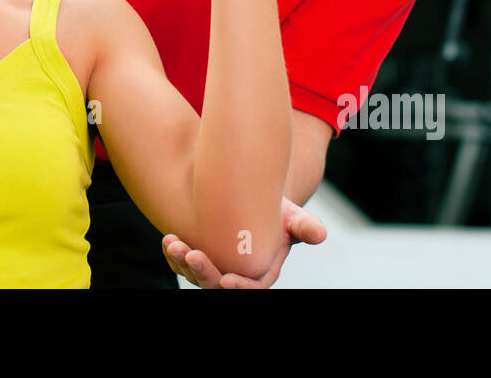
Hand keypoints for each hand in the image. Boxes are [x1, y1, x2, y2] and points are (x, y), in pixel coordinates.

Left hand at [161, 196, 327, 287]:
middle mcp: (234, 274)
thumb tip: (321, 234)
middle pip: (216, 283)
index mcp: (260, 273)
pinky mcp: (198, 255)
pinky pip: (182, 262)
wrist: (253, 201)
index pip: (249, 288)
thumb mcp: (293, 218)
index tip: (226, 280)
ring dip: (182, 262)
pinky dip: (174, 253)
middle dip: (202, 272)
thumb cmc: (276, 212)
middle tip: (192, 255)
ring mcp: (214, 266)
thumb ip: (305, 227)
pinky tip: (169, 241)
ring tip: (173, 243)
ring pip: (195, 274)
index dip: (237, 287)